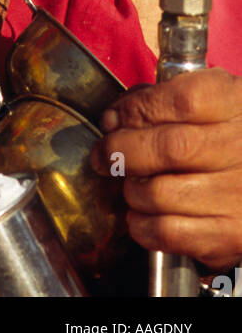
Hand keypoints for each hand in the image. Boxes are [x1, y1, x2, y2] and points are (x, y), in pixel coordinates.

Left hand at [91, 68, 241, 268]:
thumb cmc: (228, 137)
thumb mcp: (211, 101)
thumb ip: (165, 98)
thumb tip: (115, 117)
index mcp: (235, 104)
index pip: (182, 101)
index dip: (137, 109)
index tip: (113, 119)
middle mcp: (241, 148)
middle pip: (168, 148)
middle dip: (121, 151)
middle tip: (104, 156)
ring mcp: (238, 194)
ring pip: (160, 192)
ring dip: (132, 190)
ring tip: (133, 186)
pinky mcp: (231, 234)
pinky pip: (168, 232)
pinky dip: (142, 225)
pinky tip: (141, 215)